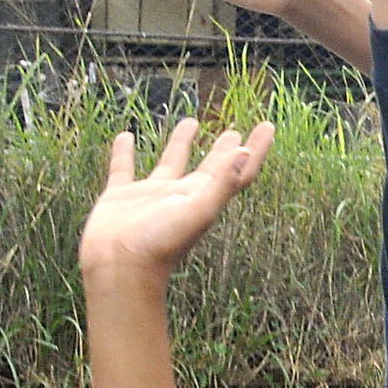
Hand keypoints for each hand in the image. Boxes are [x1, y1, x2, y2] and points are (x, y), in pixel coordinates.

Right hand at [79, 120, 274, 276]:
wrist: (120, 266)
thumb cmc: (162, 241)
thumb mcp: (199, 209)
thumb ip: (222, 182)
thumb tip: (245, 151)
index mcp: (206, 198)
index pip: (239, 170)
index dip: (256, 149)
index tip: (267, 125)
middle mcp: (183, 196)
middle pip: (210, 167)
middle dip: (224, 149)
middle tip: (234, 131)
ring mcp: (152, 196)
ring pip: (171, 163)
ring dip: (181, 143)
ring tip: (191, 121)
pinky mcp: (121, 197)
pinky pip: (124, 168)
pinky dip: (124, 152)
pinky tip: (125, 135)